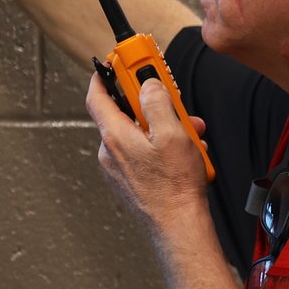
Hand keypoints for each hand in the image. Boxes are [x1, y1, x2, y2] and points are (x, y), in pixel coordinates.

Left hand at [87, 75, 211, 231]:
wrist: (179, 226)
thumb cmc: (174, 186)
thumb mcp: (171, 133)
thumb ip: (157, 101)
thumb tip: (148, 85)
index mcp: (114, 136)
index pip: (97, 96)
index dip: (104, 75)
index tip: (115, 62)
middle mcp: (111, 153)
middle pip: (127, 114)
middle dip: (153, 105)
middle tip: (174, 102)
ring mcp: (120, 169)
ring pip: (140, 135)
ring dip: (166, 129)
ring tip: (191, 137)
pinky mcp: (131, 181)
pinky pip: (145, 153)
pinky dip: (164, 148)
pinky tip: (186, 155)